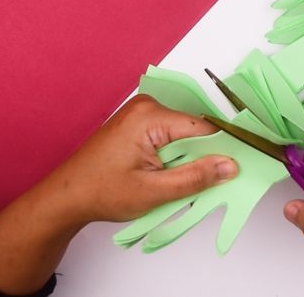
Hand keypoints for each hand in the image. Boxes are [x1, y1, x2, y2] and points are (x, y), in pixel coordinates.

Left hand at [49, 93, 238, 223]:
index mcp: (150, 116)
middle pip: (194, 132)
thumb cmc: (100, 191)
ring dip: (186, 162)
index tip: (236, 172)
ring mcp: (142, 114)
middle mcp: (147, 107)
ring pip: (183, 137)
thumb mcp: (154, 191)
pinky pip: (170, 139)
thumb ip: (195, 178)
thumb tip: (230, 166)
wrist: (67, 196)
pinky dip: (174, 159)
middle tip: (199, 188)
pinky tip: (165, 178)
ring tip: (175, 186)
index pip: (203, 129)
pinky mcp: (139, 125)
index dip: (221, 151)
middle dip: (201, 159)